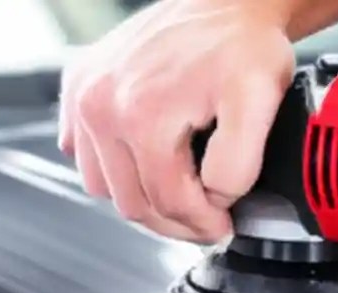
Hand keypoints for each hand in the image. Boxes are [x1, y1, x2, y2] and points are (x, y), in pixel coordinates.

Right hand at [57, 0, 296, 241]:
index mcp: (141, 114)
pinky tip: (144, 157)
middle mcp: (101, 106)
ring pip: (104, 187)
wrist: (224, 1)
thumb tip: (213, 200)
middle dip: (173, 221)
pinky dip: (113, 166)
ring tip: (179, 187)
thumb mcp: (260, 104)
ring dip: (142, 196)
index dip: (201, 224)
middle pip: (131, 203)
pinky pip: (83, 152)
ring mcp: (83, 96)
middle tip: (205, 218)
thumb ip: (237, 167)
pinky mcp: (76, 87)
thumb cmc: (241, 44)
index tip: (222, 225)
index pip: (166, 202)